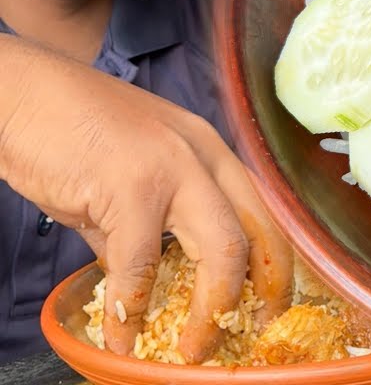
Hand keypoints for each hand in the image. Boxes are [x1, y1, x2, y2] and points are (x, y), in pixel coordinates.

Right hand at [0, 35, 292, 363]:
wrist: (18, 94)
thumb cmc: (65, 131)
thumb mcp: (126, 178)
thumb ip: (144, 230)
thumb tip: (147, 283)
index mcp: (210, 151)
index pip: (264, 213)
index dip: (274, 266)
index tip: (269, 306)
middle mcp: (204, 155)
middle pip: (259, 235)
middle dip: (259, 295)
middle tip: (245, 332)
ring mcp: (174, 167)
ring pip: (223, 250)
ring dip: (208, 311)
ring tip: (192, 347)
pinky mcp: (132, 186)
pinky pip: (142, 264)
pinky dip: (133, 307)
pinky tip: (123, 331)